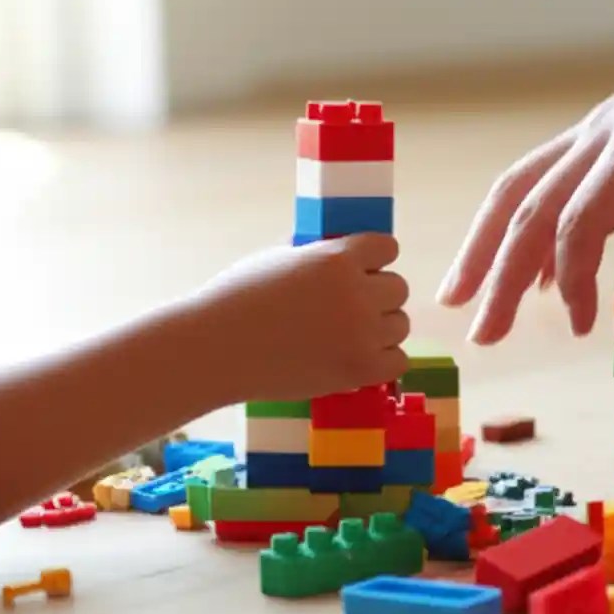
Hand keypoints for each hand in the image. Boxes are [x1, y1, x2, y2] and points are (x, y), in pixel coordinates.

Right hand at [195, 234, 409, 400]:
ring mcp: (360, 335)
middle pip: (398, 287)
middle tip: (345, 308)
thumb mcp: (276, 256)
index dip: (373, 259)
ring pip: (400, 324)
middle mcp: (356, 294)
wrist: (214, 349)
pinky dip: (381, 360)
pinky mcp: (358, 370)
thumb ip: (315, 249)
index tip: (358, 271)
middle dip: (375, 295)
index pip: (388, 248)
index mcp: (337, 259)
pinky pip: (398, 361)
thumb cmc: (236, 299)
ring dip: (379, 328)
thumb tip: (339, 243)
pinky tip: (356, 356)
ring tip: (346, 335)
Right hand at [437, 6, 613, 342]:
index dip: (573, 278)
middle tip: (483, 336)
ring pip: (520, 188)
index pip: (582, 217)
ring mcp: (598, 130)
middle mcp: (605, 133)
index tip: (583, 327)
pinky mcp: (605, 136)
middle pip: (530, 208)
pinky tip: (529, 274)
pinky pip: (547, 181)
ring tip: (460, 296)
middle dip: (497, 274)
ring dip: (485, 245)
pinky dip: (526, 228)